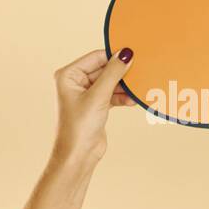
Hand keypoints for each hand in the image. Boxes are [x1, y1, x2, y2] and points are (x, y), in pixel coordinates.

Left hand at [52, 47, 135, 165]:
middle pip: (105, 69)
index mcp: (69, 75)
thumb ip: (113, 73)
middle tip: (139, 74)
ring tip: (136, 92)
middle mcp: (76, 82)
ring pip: (111, 82)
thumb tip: (126, 54)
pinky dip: (123, 97)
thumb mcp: (99, 96)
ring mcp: (87, 94)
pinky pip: (113, 94)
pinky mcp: (97, 105)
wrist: (79, 154)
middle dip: (122, 74)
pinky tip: (132, 101)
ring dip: (124, 88)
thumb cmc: (80, 126)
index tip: (134, 56)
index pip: (96, 57)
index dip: (114, 57)